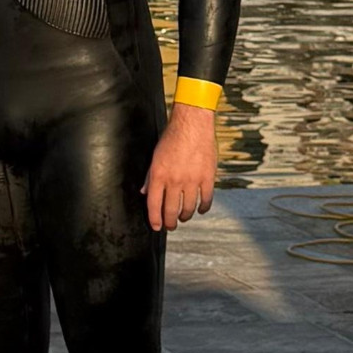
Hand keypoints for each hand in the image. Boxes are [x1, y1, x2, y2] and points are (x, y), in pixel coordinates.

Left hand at [145, 103, 216, 231]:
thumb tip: (144, 192)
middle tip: (171, 226)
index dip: (155, 219)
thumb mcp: (155, 157)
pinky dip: (203, 208)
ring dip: (185, 216)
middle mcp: (175, 180)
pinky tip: (200, 209)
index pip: (154, 204)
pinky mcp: (208, 178)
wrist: (192, 125)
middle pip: (171, 210)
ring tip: (183, 217)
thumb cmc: (172, 139)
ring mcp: (192, 180)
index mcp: (159, 175)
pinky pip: (206, 200)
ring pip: (189, 208)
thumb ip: (150, 177)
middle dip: (170, 222)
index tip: (156, 227)